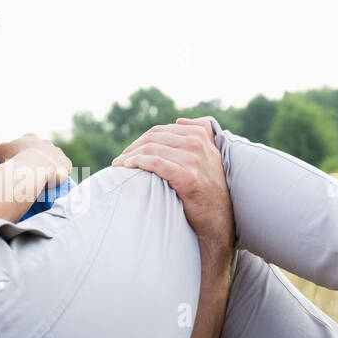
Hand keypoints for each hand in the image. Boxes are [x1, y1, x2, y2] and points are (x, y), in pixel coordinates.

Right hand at [0, 133, 71, 185]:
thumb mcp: (1, 150)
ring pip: (53, 160)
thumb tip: (1, 155)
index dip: (23, 155)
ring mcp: (57, 152)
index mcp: (30, 138)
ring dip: (49, 167)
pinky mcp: (65, 164)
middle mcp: (45, 142)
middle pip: (41, 152)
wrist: (33, 169)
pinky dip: (59, 175)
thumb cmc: (15, 159)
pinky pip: (63, 170)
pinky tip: (54, 182)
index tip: (20, 164)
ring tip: (43, 180)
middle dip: (37, 160)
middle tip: (30, 174)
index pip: (26, 145)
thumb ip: (2, 149)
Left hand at [111, 118, 233, 252]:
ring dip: (129, 156)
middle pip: (153, 139)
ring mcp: (194, 159)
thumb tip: (179, 120)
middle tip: (119, 160)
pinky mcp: (187, 176)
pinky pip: (156, 163)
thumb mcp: (210, 155)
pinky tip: (127, 167)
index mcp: (200, 135)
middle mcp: (198, 144)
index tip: (129, 152)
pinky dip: (138, 162)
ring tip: (118, 166)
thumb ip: (200, 133)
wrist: (218, 217)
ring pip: (152, 149)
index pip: (160, 131)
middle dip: (132, 148)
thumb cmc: (208, 188)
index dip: (140, 140)